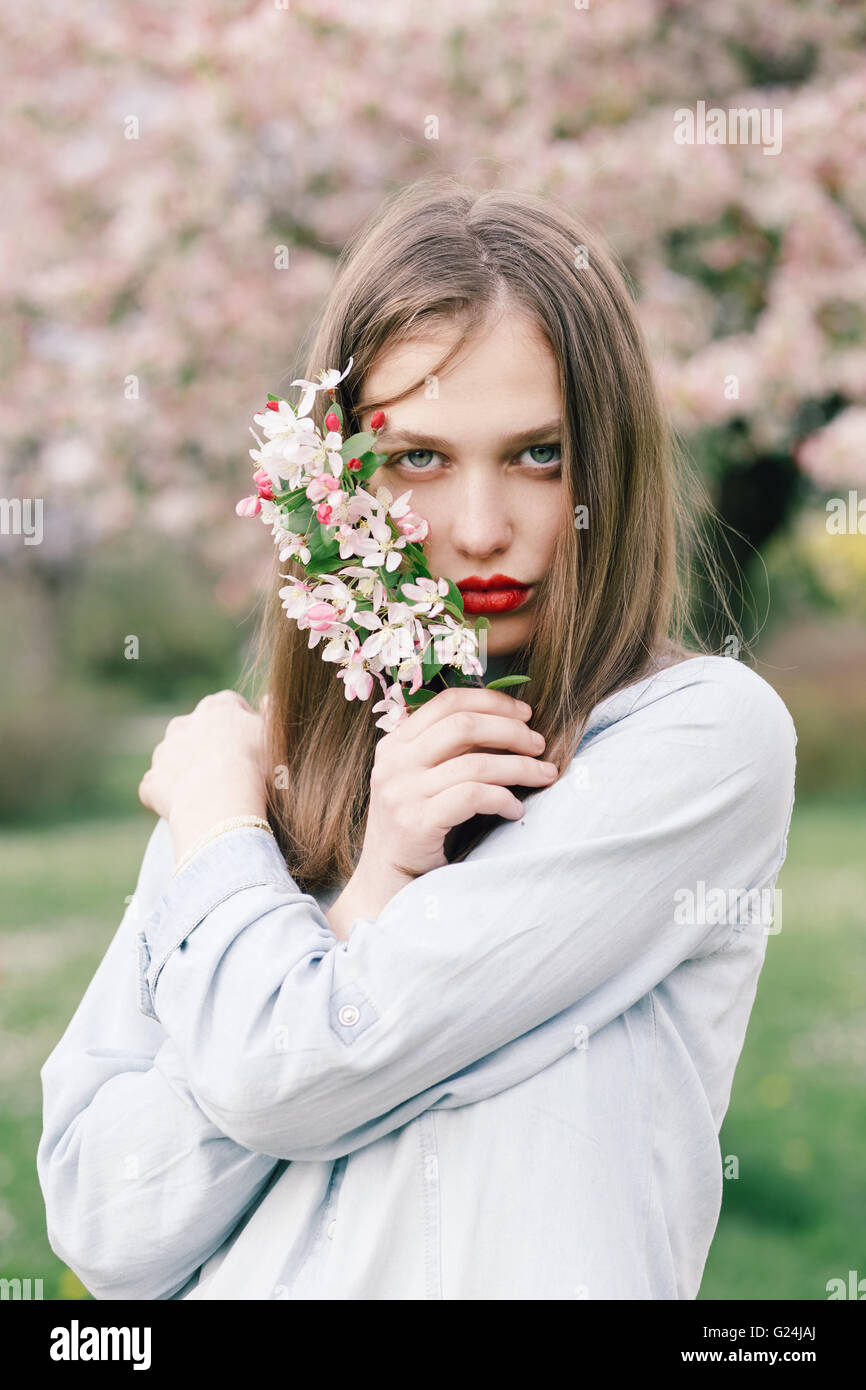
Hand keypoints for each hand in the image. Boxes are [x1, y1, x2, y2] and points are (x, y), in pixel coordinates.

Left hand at [138, 690, 268, 860]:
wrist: (221, 802)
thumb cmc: (257, 767)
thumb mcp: (275, 736)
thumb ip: (272, 713)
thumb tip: (267, 699)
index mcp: (217, 707)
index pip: (229, 706)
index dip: (242, 724)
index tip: (254, 746)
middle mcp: (184, 723)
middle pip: (196, 728)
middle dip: (208, 743)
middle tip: (230, 770)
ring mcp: (164, 752)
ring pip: (174, 756)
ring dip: (186, 768)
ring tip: (208, 792)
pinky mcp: (152, 782)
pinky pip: (158, 787)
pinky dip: (169, 796)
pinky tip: (188, 809)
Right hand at [326, 687, 557, 938]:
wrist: (386, 883)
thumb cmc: (417, 827)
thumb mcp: (423, 779)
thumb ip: (449, 751)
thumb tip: (510, 724)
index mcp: (395, 743)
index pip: (447, 701)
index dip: (492, 701)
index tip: (525, 713)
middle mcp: (394, 762)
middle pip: (464, 725)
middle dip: (512, 731)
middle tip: (539, 744)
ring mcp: (402, 792)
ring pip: (475, 763)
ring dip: (520, 767)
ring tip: (545, 775)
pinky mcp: (416, 822)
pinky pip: (473, 796)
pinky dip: (503, 798)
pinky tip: (516, 808)